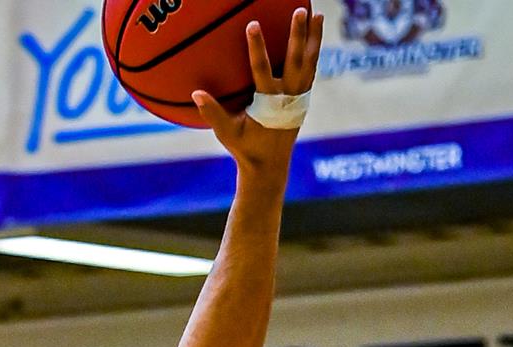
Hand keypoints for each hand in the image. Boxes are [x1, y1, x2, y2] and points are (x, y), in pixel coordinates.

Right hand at [192, 8, 324, 172]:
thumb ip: (213, 113)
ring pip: (310, 63)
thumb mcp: (227, 134)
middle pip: (296, 61)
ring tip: (317, 14)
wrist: (271, 166)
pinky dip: (313, 51)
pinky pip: (311, 70)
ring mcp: (299, 97)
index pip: (262, 70)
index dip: (257, 47)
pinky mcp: (302, 98)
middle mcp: (288, 97)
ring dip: (314, 38)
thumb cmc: (246, 149)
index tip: (253, 25)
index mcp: (269, 104)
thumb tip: (195, 93)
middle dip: (299, 35)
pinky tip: (314, 35)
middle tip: (301, 11)